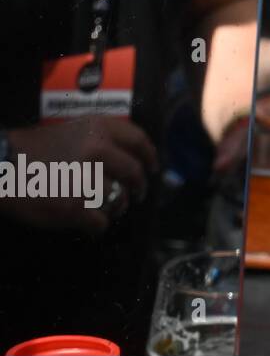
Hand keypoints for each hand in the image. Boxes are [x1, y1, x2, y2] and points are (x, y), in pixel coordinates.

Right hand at [2, 117, 158, 233]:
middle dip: (138, 187)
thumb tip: (129, 159)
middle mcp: (96, 150)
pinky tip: (89, 225)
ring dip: (115, 208)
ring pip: (118, 200)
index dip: (150, 156)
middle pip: (134, 173)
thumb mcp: (70, 131)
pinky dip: (96, 226)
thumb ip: (100, 139)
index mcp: (97, 128)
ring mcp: (85, 180)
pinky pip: (99, 222)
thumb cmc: (30, 151)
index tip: (153, 167)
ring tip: (107, 209)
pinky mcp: (73, 207)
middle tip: (136, 195)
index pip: (139, 140)